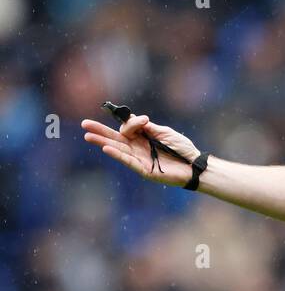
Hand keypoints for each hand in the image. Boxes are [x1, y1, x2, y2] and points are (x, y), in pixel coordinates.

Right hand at [80, 112, 199, 186]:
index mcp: (142, 137)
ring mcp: (139, 159)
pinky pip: (128, 161)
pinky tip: (106, 148)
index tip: (144, 120)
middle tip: (84, 124)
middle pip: (115, 138)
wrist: (194, 165)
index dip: (131, 122)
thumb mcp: (164, 132)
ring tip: (88, 136)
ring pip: (118, 149)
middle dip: (100, 130)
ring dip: (103, 141)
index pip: (128, 127)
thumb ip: (148, 127)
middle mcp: (138, 148)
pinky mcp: (144, 171)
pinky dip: (118, 155)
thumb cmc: (182, 149)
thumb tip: (135, 120)